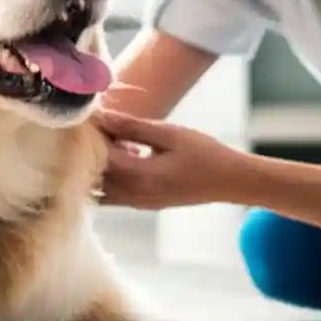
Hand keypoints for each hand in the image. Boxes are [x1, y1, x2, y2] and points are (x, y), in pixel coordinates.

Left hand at [93, 110, 250, 208]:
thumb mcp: (170, 134)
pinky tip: (125, 154)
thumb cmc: (206, 154)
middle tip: (96, 128)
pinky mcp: (142, 204)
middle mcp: (132, 195)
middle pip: (92, 176)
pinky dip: (109, 176)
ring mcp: (137, 204)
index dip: (90, 136)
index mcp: (138, 177)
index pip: (97, 157)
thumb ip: (133, 127)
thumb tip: (103, 116)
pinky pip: (113, 194)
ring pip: (100, 188)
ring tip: (112, 141)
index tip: (89, 118)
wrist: (233, 181)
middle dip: (88, 153)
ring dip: (98, 166)